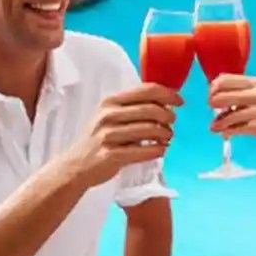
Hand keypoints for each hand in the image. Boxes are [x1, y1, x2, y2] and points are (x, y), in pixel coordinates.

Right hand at [67, 83, 181, 187]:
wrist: (76, 166)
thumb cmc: (99, 140)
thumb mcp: (110, 117)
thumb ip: (133, 108)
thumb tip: (166, 103)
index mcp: (110, 102)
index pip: (146, 90)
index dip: (168, 94)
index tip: (179, 102)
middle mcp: (108, 115)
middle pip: (151, 109)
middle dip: (168, 116)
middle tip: (171, 124)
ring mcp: (109, 135)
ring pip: (149, 129)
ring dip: (165, 134)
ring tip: (167, 138)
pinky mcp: (111, 155)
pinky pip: (143, 151)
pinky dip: (157, 150)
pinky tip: (161, 150)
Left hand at [207, 74, 255, 149]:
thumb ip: (250, 93)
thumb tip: (224, 98)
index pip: (228, 79)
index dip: (215, 87)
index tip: (212, 94)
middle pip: (224, 94)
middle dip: (213, 102)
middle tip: (211, 108)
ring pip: (228, 114)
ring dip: (218, 121)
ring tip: (214, 127)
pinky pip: (237, 129)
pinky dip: (227, 131)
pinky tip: (224, 134)